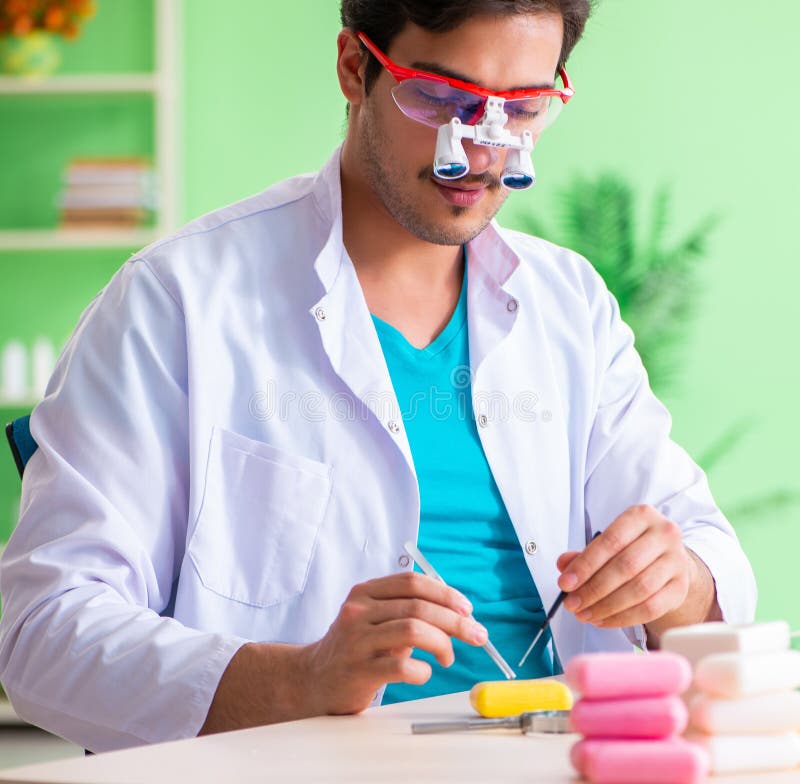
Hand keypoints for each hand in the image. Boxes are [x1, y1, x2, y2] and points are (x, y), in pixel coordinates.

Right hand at [301, 572, 488, 715]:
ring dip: (443, 644)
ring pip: (413, 631)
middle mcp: (358, 611)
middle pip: (419, 607)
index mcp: (365, 592)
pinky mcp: (358, 671)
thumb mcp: (376, 620)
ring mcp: (356, 640)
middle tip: (477, 635)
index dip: (445, 593)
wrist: (313, 680)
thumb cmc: (356, 648)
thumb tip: (456, 612)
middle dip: (456, 621)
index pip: (412, 582)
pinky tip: (424, 673)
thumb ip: (408, 611)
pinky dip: (423, 671)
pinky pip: (401, 667)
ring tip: (448, 657)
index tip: (467, 609)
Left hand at [555, 504, 693, 630]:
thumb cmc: (634, 547)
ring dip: (606, 607)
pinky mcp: (681, 587)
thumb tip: (564, 565)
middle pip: (624, 567)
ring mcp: (676, 561)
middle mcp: (664, 534)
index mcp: (642, 516)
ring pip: (638, 590)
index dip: (584, 565)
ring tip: (585, 614)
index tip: (565, 583)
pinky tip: (604, 620)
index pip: (609, 542)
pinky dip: (623, 618)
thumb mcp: (609, 542)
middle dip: (593, 589)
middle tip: (572, 603)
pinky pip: (651, 608)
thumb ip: (584, 553)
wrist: (669, 558)